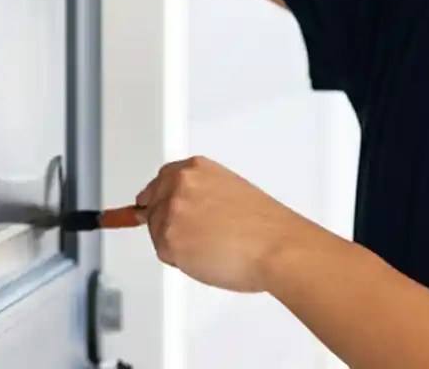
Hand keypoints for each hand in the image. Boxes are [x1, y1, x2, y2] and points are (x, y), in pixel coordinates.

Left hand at [134, 156, 326, 293]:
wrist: (275, 247)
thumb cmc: (264, 226)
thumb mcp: (229, 190)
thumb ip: (198, 192)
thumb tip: (176, 207)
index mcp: (196, 168)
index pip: (161, 179)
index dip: (159, 197)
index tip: (153, 205)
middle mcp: (179, 185)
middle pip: (153, 206)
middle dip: (167, 223)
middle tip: (197, 238)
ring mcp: (171, 212)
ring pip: (157, 233)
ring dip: (177, 243)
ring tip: (212, 247)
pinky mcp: (168, 240)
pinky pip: (165, 254)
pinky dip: (181, 260)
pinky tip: (208, 257)